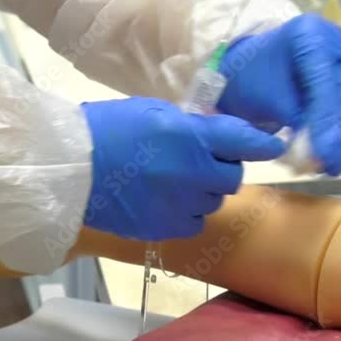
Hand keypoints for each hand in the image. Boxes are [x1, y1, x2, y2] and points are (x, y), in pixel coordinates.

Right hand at [80, 97, 283, 240]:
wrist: (68, 168)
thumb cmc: (109, 129)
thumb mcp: (156, 112)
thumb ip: (193, 126)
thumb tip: (221, 135)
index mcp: (191, 137)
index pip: (244, 142)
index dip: (262, 144)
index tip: (272, 145)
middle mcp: (193, 173)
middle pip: (232, 177)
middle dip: (222, 167)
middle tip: (200, 159)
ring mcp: (181, 205)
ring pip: (214, 202)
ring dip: (204, 191)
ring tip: (175, 180)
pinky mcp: (166, 228)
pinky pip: (194, 223)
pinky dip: (187, 212)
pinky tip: (165, 200)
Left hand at [217, 13, 340, 175]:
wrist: (258, 73)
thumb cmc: (254, 79)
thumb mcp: (264, 94)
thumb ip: (293, 118)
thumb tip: (319, 154)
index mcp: (311, 35)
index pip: (325, 77)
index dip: (326, 116)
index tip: (321, 152)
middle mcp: (339, 48)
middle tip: (330, 165)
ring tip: (332, 169)